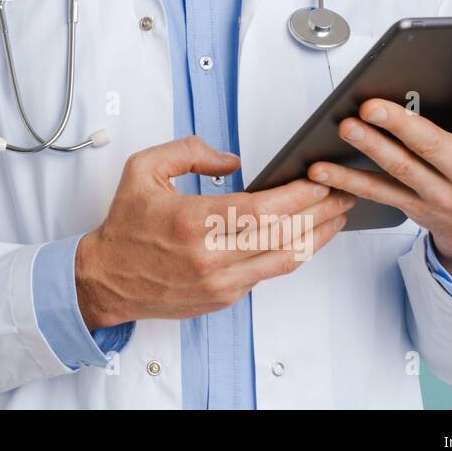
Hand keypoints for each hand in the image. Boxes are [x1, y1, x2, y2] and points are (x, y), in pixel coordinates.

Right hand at [76, 136, 355, 330]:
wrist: (106, 279)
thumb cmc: (125, 226)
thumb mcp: (143, 169)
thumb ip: (189, 152)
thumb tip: (232, 160)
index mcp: (193, 222)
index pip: (263, 209)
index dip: (300, 194)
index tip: (320, 179)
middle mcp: (211, 257)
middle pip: (285, 235)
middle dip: (323, 211)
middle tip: (345, 192)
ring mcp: (220, 283)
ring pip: (286, 259)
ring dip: (318, 236)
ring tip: (337, 215)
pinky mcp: (224, 298)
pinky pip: (269, 274)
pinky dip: (293, 253)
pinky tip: (306, 237)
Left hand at [307, 45, 451, 289]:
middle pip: (432, 145)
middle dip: (400, 124)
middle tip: (371, 105)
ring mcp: (439, 192)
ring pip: (399, 169)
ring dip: (368, 148)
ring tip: (344, 127)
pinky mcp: (413, 206)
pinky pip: (376, 193)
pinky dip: (345, 182)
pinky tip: (318, 169)